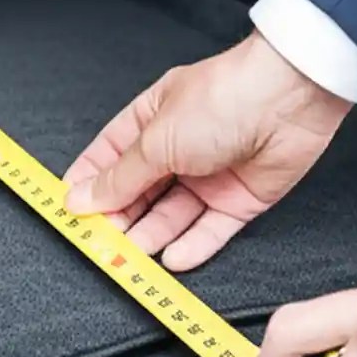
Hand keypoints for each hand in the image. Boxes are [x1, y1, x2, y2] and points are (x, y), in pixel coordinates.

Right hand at [62, 30, 351, 271]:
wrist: (289, 98)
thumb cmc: (222, 99)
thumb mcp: (155, 140)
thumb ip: (120, 177)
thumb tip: (82, 198)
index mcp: (150, 122)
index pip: (108, 159)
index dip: (88, 186)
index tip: (68, 215)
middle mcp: (178, 150)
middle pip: (138, 194)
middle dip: (118, 219)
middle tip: (99, 246)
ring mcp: (209, 176)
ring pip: (171, 217)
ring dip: (151, 237)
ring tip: (132, 258)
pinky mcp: (239, 199)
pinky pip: (210, 230)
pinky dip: (192, 246)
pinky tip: (173, 258)